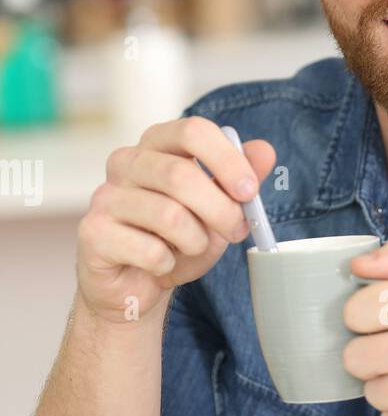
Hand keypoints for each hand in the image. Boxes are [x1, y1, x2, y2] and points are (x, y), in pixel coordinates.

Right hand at [77, 116, 275, 323]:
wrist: (137, 285)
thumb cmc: (178, 240)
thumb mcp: (219, 208)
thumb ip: (241, 179)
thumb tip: (265, 151)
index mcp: (158, 145)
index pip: (192, 130)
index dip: (227, 160)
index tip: (249, 191)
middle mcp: (126, 162)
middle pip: (182, 175)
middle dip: (221, 210)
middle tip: (235, 231)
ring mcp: (105, 196)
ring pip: (169, 216)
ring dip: (196, 242)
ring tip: (192, 250)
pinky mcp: (93, 232)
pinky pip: (150, 250)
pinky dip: (168, 264)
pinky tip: (161, 264)